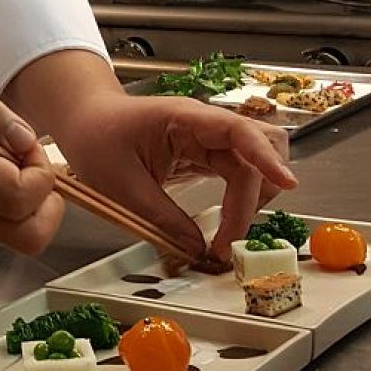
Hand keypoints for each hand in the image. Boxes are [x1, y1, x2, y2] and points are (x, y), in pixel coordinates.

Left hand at [57, 92, 295, 261]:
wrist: (83, 120)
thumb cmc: (96, 137)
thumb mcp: (122, 185)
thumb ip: (163, 220)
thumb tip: (199, 252)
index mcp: (184, 118)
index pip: (238, 131)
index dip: (265, 157)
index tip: (287, 184)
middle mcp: (203, 125)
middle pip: (257, 150)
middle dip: (257, 195)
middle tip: (231, 238)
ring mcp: (206, 140)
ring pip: (254, 164)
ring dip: (253, 200)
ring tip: (229, 235)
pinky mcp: (204, 156)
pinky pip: (237, 175)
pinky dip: (240, 202)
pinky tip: (227, 225)